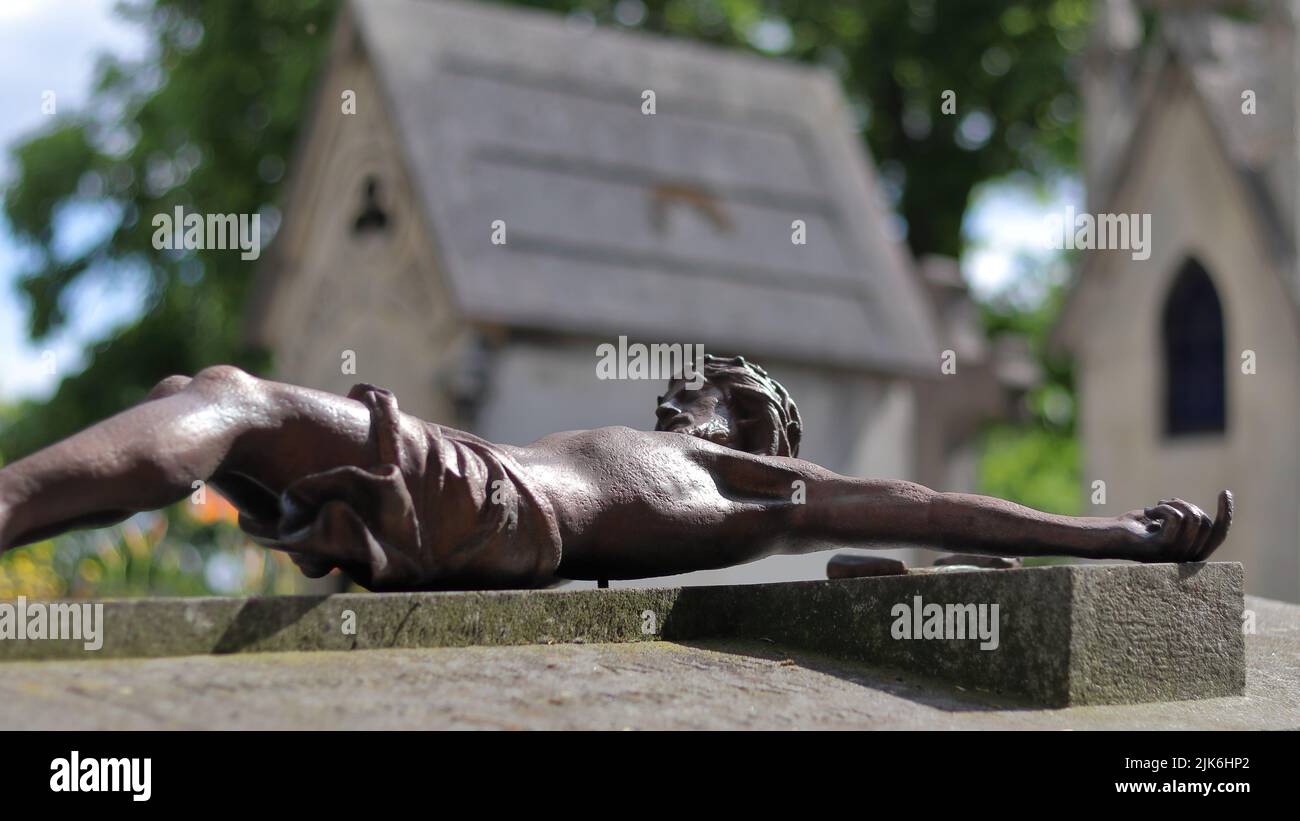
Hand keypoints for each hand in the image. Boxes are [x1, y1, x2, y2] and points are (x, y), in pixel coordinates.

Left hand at [1117, 490, 1232, 562]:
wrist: (1108, 535)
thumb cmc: (1136, 527)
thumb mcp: (1166, 521)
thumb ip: (1185, 521)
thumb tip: (1199, 514)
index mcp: (1191, 553)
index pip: (1219, 534)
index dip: (1226, 514)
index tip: (1225, 492)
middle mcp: (1187, 558)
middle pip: (1205, 522)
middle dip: (1185, 504)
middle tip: (1164, 503)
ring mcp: (1175, 555)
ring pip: (1192, 518)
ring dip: (1172, 504)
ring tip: (1155, 508)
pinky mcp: (1162, 547)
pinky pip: (1176, 518)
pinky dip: (1162, 508)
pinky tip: (1148, 512)